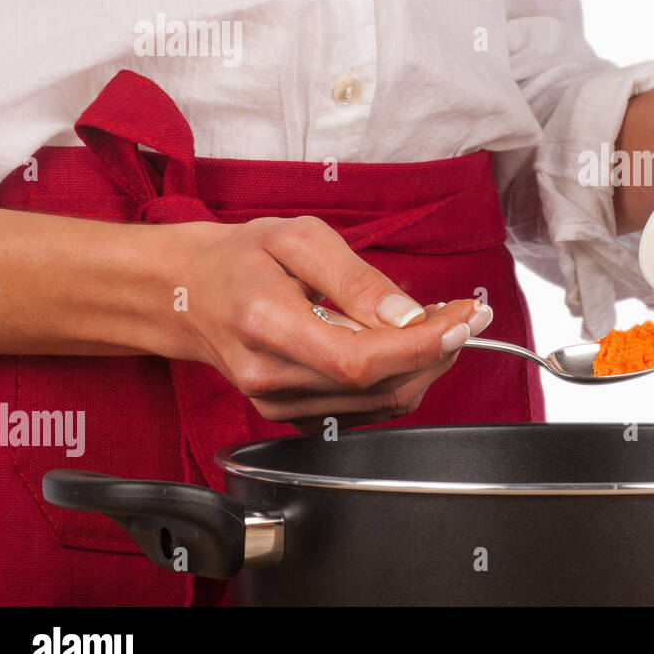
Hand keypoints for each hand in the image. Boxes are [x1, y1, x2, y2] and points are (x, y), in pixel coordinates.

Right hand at [170, 216, 491, 430]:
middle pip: (379, 385)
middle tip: (466, 313)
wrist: (188, 294)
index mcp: (267, 326)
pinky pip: (365, 408)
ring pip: (380, 402)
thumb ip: (356, 279)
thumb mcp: (298, 239)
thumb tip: (408, 316)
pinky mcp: (290, 415)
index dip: (423, 344)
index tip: (466, 316)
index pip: (362, 358)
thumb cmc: (241, 259)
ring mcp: (278, 403)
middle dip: (438, 350)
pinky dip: (399, 378)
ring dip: (425, 365)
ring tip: (439, 323)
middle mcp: (270, 377)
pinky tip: (406, 345)